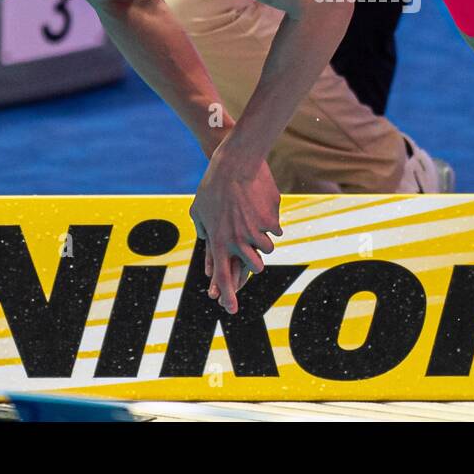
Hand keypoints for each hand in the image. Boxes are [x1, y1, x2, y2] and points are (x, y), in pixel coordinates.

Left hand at [189, 140, 282, 313]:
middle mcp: (237, 241)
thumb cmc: (213, 185)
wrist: (235, 163)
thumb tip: (206, 241)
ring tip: (255, 218)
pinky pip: (274, 227)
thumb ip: (203, 230)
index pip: (223, 276)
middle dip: (255, 261)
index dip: (227, 295)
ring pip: (267, 247)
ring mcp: (255, 231)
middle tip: (254, 250)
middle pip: (254, 266)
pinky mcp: (270, 219)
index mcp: (218, 241)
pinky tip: (260, 203)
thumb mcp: (199, 209)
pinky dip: (270, 219)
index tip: (231, 309)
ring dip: (263, 238)